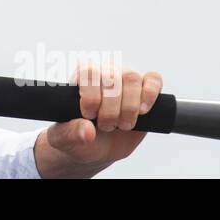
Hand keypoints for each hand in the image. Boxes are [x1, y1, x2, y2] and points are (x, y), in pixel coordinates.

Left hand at [33, 60, 163, 177]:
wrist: (95, 147)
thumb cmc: (77, 137)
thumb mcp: (65, 138)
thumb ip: (70, 134)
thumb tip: (88, 131)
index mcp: (81, 77)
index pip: (89, 72)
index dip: (92, 96)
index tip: (89, 116)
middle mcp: (104, 73)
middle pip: (113, 77)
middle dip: (111, 109)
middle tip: (106, 126)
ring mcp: (125, 80)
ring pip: (132, 78)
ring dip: (129, 107)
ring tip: (122, 125)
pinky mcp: (145, 91)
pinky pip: (154, 80)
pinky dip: (151, 94)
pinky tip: (142, 111)